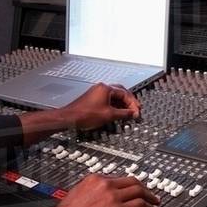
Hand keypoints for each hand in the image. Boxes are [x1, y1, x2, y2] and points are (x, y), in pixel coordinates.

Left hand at [18, 83, 139, 145]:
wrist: (70, 118)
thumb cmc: (85, 115)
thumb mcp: (109, 115)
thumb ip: (124, 113)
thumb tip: (132, 113)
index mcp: (106, 88)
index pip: (125, 94)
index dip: (133, 104)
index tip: (136, 112)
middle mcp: (101, 88)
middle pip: (121, 93)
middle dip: (129, 102)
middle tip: (135, 110)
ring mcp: (96, 93)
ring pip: (114, 96)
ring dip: (122, 104)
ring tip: (128, 113)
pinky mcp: (93, 99)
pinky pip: (108, 100)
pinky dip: (114, 106)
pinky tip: (117, 113)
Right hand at [33, 174, 158, 206]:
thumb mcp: (76, 194)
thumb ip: (90, 191)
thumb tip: (98, 196)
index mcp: (94, 179)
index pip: (117, 178)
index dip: (128, 184)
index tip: (132, 188)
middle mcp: (105, 184)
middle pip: (132, 181)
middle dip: (143, 187)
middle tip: (149, 192)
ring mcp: (113, 196)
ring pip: (139, 191)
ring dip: (149, 196)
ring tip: (154, 201)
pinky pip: (139, 205)